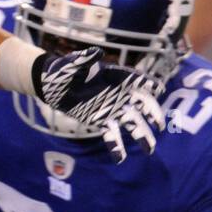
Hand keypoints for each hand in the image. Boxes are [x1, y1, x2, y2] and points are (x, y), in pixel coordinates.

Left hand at [33, 46, 163, 156]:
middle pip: (140, 103)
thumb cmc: (64, 70)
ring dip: (142, 135)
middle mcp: (118, 93)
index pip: (135, 79)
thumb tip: (96, 52)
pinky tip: (120, 159)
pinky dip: (116, 146)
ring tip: (150, 150)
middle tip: (159, 124)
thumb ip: (85, 59)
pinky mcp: (100, 120)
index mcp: (115, 76)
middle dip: (151, 113)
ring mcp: (111, 108)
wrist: (52, 85)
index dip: (146, 83)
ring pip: (131, 122)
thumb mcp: (72, 64)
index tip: (157, 88)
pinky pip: (111, 134)